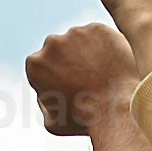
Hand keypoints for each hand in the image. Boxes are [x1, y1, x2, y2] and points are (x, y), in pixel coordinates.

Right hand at [25, 18, 132, 134]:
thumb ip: (44, 103)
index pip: (42, 64)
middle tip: (88, 78)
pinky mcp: (98, 29)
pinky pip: (100, 35)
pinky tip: (112, 64)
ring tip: (102, 73)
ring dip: (87, 51)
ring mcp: (75, 33)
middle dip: (70, 59)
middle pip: (60, 48)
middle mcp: (51, 43)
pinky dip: (105, 46)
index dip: (54, 75)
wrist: (115, 110)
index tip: (68, 85)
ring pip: (80, 40)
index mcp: (35, 63)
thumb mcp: (52, 121)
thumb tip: (45, 93)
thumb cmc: (83, 121)